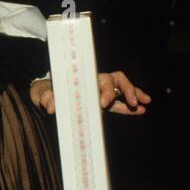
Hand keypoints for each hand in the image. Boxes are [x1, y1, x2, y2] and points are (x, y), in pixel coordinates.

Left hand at [29, 72, 151, 115]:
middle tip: (133, 103)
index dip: (105, 90)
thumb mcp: (43, 94)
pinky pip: (118, 102)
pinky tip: (141, 110)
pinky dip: (128, 106)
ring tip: (146, 102)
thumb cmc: (46, 91)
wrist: (45, 93)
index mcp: (83, 79)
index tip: (104, 103)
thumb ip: (47, 98)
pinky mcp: (100, 102)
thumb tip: (50, 107)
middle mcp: (93, 83)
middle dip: (125, 90)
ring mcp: (99, 91)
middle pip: (115, 79)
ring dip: (133, 93)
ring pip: (121, 87)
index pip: (100, 80)